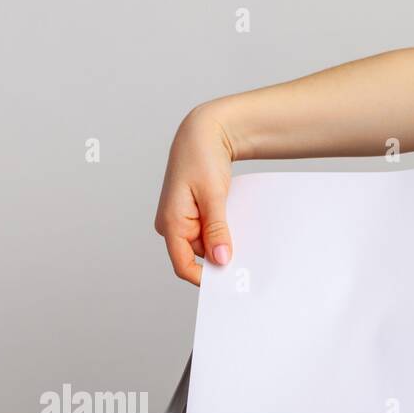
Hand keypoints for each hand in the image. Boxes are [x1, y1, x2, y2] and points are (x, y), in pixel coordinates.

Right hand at [154, 103, 237, 284]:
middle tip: (244, 258)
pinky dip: (220, 231)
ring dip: (221, 241)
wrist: (202, 132)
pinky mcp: (188, 215)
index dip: (205, 278)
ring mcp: (178, 221)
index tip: (229, 280)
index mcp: (170, 223)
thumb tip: (220, 259)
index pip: (184, 265)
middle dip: (217, 257)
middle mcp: (169, 225)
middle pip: (195, 257)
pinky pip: (205, 232)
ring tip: (238, 227)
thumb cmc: (202, 157)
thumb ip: (217, 229)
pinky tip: (232, 220)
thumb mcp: (213, 195)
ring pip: (203, 245)